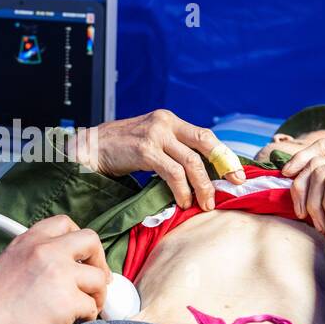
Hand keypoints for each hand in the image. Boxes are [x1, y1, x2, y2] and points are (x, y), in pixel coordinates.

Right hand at [0, 214, 109, 323]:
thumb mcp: (8, 260)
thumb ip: (35, 254)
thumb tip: (66, 263)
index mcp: (30, 240)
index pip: (65, 223)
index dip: (79, 240)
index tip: (81, 256)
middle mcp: (46, 251)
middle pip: (91, 241)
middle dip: (99, 261)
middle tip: (97, 279)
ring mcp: (59, 275)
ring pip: (98, 278)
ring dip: (96, 294)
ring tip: (85, 306)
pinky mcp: (66, 301)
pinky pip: (91, 306)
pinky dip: (86, 316)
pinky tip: (71, 321)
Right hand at [72, 109, 246, 210]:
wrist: (88, 149)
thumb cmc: (118, 151)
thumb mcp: (148, 142)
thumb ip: (170, 149)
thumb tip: (198, 173)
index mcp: (168, 120)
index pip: (204, 135)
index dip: (223, 154)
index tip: (236, 173)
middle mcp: (164, 122)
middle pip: (204, 143)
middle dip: (223, 166)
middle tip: (234, 185)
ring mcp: (154, 135)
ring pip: (190, 162)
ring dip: (201, 186)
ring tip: (204, 204)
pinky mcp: (144, 150)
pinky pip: (172, 173)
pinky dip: (181, 189)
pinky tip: (183, 201)